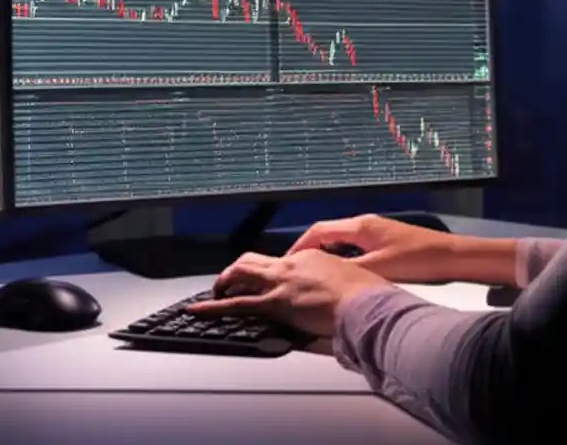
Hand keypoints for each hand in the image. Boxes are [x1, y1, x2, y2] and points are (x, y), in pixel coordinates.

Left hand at [185, 249, 392, 337]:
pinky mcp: (275, 303)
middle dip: (237, 270)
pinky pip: (236, 304)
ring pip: (240, 274)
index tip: (269, 281)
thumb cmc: (367, 296)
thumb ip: (334, 281)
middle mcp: (291, 264)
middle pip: (254, 261)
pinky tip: (198, 310)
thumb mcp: (352, 278)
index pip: (280, 262)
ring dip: (224, 282)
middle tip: (229, 280)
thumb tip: (333, 292)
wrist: (367, 304)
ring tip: (213, 292)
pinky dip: (213, 307)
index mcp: (310, 257)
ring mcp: (281, 282)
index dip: (270, 272)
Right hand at [287, 214, 462, 283]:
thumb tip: (322, 273)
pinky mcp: (383, 238)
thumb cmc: (418, 259)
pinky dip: (340, 254)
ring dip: (324, 251)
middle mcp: (364, 223)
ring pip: (339, 238)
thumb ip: (349, 269)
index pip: (318, 230)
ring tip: (314, 271)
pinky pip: (352, 243)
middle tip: (296, 267)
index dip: (299, 245)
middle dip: (308, 248)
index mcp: (360, 227)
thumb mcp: (379, 268)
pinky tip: (341, 270)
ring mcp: (374, 229)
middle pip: (326, 232)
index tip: (287, 260)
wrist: (450, 256)